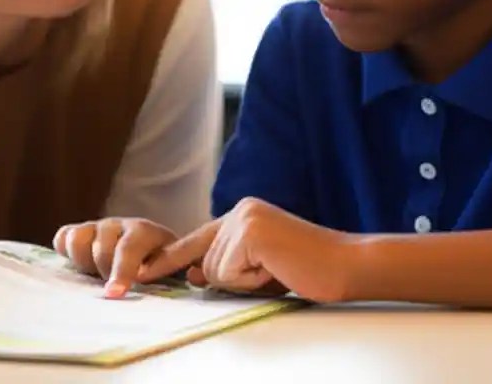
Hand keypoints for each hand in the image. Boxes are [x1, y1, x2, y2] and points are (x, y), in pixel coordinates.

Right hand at [53, 218, 178, 297]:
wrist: (149, 249)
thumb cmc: (165, 265)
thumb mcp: (178, 264)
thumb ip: (185, 267)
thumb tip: (192, 275)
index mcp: (144, 231)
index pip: (129, 248)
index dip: (122, 271)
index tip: (114, 294)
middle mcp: (118, 225)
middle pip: (100, 249)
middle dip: (103, 272)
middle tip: (112, 287)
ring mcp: (97, 227)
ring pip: (78, 241)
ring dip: (83, 262)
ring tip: (95, 276)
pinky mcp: (79, 231)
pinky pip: (63, 237)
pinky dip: (66, 250)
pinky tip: (77, 264)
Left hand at [140, 197, 356, 302]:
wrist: (346, 266)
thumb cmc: (308, 270)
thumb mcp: (259, 268)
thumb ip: (227, 266)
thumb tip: (195, 275)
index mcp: (241, 214)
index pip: (197, 240)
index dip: (170, 259)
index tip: (145, 271)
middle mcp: (239, 210)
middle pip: (205, 263)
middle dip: (234, 280)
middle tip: (273, 272)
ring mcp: (244, 219)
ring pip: (215, 271)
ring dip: (245, 282)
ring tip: (277, 269)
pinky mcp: (250, 233)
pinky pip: (228, 274)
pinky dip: (252, 281)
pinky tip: (277, 269)